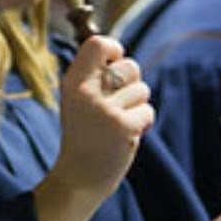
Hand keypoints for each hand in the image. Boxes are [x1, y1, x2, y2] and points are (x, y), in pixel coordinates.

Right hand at [53, 35, 153, 197]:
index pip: (97, 44)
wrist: (79, 176)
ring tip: (119, 122)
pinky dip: (143, 123)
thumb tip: (121, 56)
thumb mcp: (78, 100)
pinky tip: (126, 135)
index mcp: (72, 82)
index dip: (114, 49)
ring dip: (137, 106)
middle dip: (133, 83)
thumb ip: (94, 77)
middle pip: (130, 66)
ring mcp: (105, 110)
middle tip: (118, 103)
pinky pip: (148, 111)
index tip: (114, 63)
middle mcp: (86, 92)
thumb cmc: (83, 134)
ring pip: (142, 90)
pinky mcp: (123, 127)